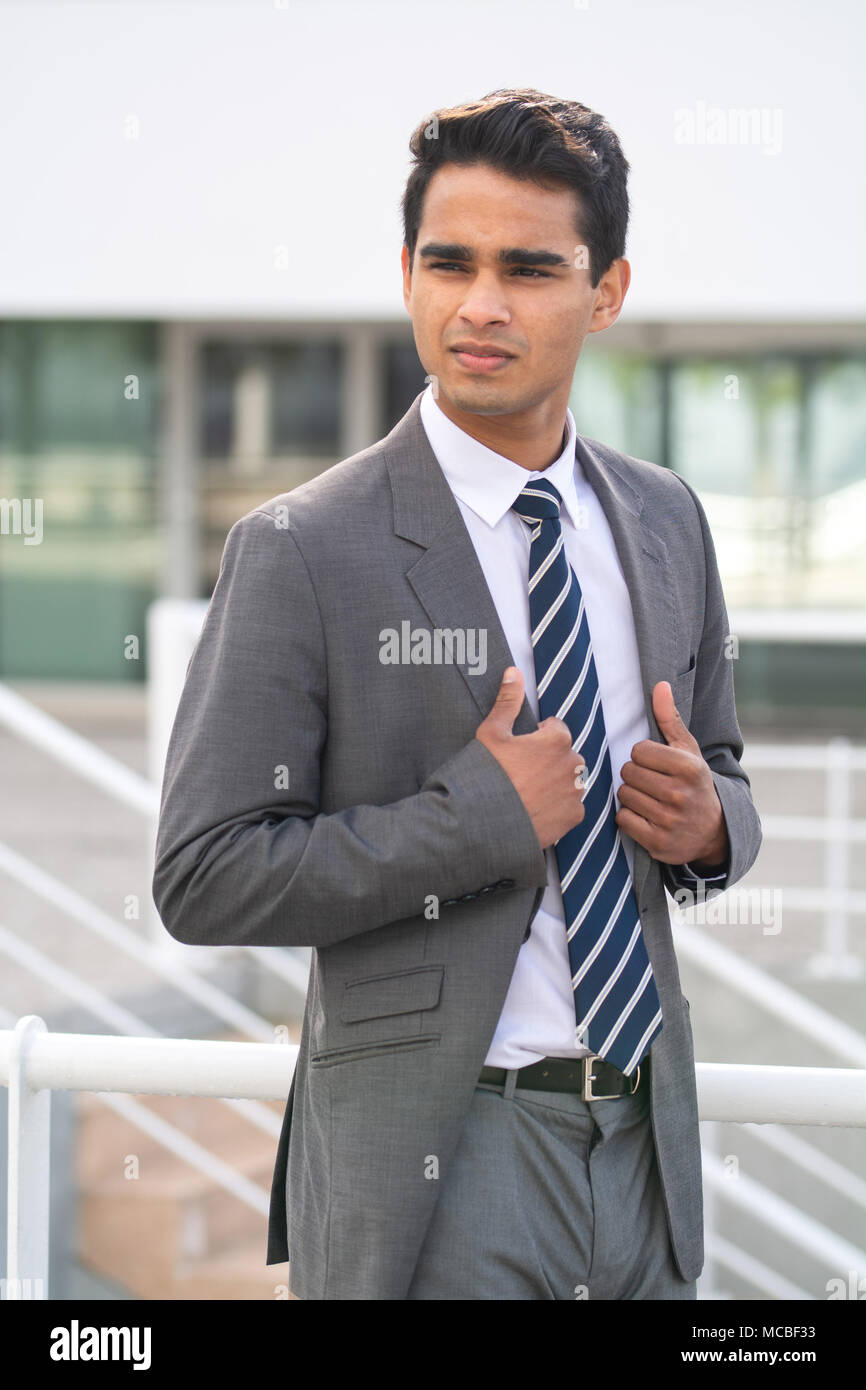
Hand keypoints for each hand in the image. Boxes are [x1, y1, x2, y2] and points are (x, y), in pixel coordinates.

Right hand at [476, 667, 586, 850]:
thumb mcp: (492, 733)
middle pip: (565, 755)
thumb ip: (508, 701)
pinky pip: (571, 806)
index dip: (537, 737)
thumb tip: (514, 672)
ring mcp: (575, 792)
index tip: (520, 750)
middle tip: (522, 774)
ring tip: (527, 793)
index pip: (556, 729)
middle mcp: (573, 764)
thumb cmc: (486, 774)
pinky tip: (535, 810)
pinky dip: (557, 807)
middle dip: (549, 760)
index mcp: (557, 740)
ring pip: (570, 780)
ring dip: (555, 783)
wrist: (483, 822)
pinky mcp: (574, 817)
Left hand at [614, 681, 727, 867]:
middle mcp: (680, 794)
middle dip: (635, 776)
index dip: (643, 756)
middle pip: (628, 772)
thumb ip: (670, 719)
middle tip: (651, 783)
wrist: (713, 831)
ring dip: (632, 796)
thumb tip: (660, 685)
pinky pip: (623, 820)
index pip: (638, 751)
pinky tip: (645, 816)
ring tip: (650, 798)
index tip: (656, 764)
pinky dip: (629, 817)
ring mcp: (670, 820)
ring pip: (624, 795)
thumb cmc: (693, 783)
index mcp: (689, 768)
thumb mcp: (688, 751)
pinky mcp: (658, 843)